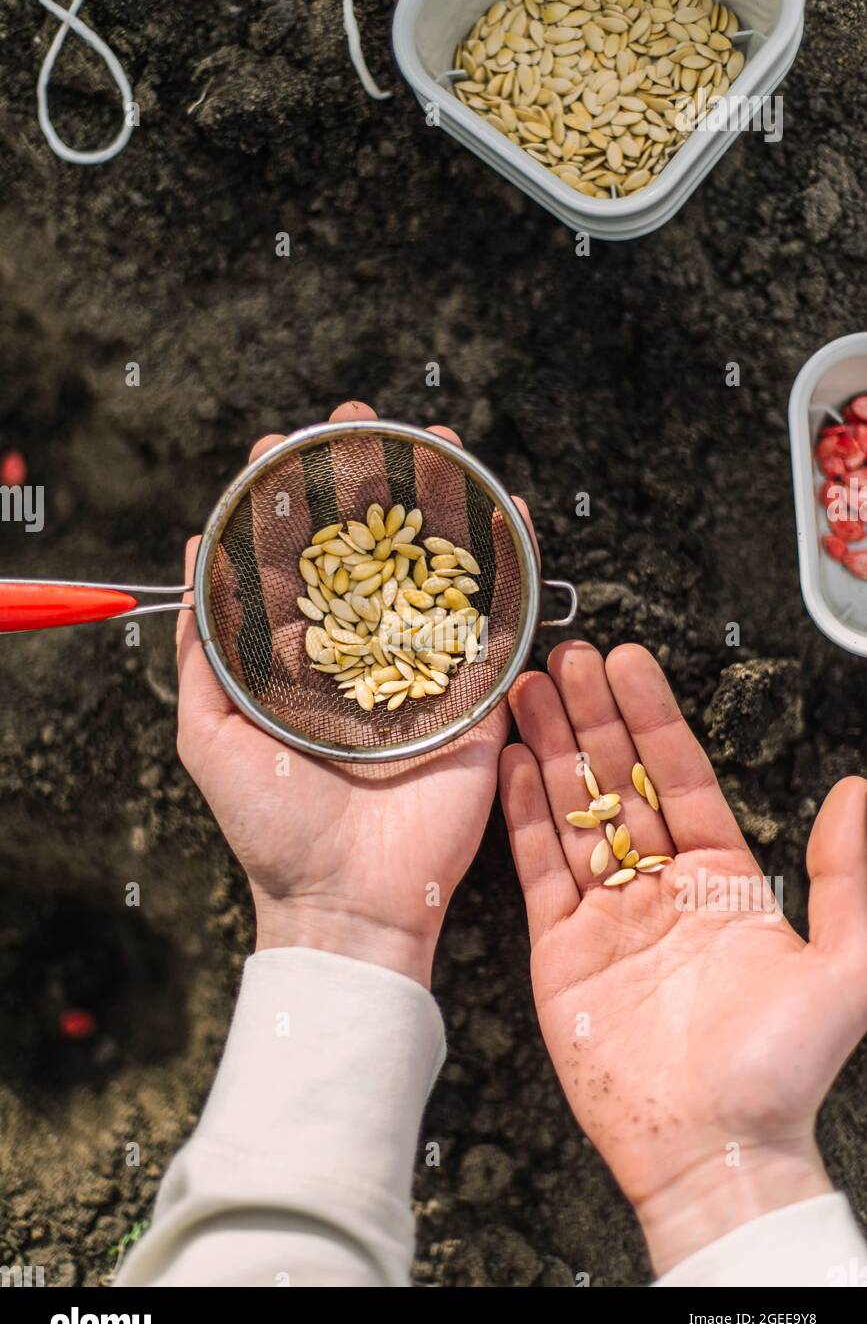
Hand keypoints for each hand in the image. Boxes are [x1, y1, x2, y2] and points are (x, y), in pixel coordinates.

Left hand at [177, 400, 526, 988]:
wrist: (347, 898)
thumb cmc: (271, 825)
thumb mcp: (209, 733)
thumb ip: (200, 651)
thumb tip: (195, 554)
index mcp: (304, 658)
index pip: (299, 560)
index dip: (290, 500)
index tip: (281, 448)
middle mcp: (365, 653)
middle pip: (372, 548)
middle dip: (371, 478)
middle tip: (366, 424)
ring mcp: (426, 670)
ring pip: (438, 570)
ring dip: (445, 502)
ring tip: (444, 443)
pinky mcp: (479, 697)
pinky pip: (501, 622)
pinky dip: (513, 565)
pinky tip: (512, 513)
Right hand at [500, 640, 866, 1274]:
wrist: (709, 1152)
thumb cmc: (776, 1073)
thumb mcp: (839, 970)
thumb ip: (849, 880)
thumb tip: (855, 793)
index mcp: (724, 882)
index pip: (682, 776)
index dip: (653, 717)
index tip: (630, 664)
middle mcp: (663, 889)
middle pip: (620, 782)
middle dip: (593, 716)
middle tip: (567, 657)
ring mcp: (608, 916)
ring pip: (574, 812)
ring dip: (553, 749)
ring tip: (528, 690)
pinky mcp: (560, 950)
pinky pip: (539, 868)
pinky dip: (523, 814)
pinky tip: (513, 766)